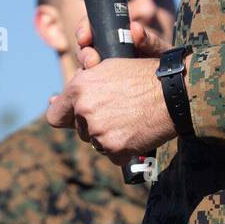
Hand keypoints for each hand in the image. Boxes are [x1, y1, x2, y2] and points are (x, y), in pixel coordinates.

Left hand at [45, 21, 179, 163]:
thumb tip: (52, 101)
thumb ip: (80, 85)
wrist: (172, 93)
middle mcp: (84, 110)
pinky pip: (112, 154)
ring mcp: (98, 131)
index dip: (65, 117)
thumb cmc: (141, 76)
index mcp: (79, 89)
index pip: (54, 115)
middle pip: (79, 129)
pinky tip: (135, 132)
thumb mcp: (107, 69)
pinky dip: (123, 148)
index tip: (73, 117)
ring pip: (96, 142)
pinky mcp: (114, 148)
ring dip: (108, 136)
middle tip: (116, 112)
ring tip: (129, 119)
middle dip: (93, 123)